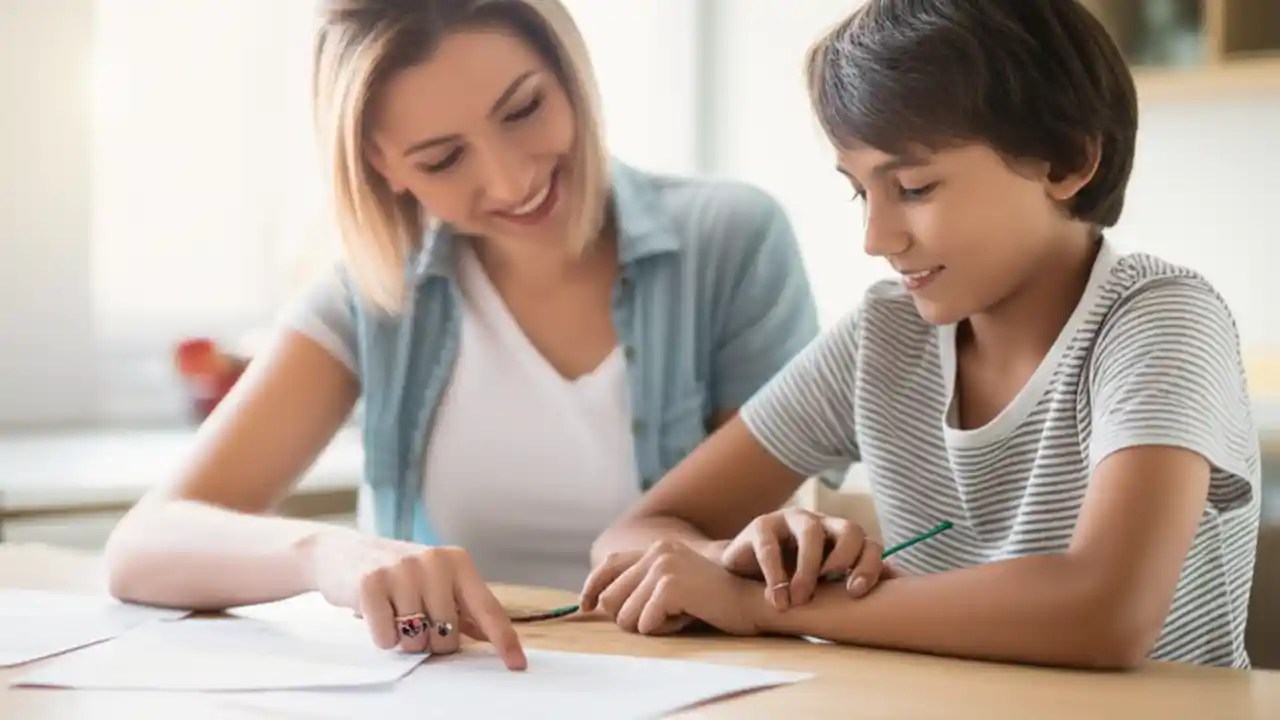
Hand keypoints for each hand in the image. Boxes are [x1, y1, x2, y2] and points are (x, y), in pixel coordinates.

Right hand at [304, 529, 525, 669]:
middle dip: (432, 640)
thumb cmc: (396, 574)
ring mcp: (402, 570)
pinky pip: (387, 638)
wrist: (341, 554)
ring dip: (405, 640)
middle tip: (414, 618)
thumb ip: (463, 609)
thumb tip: (491, 636)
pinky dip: (382, 636)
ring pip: (418, 640)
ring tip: (394, 613)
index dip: (504, 640)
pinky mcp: (371, 583)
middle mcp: (434, 561)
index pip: (488, 608)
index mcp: (457, 562)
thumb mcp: (435, 583)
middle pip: (448, 635)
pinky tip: (377, 614)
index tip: (518, 664)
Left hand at [579, 541, 760, 636]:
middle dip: (629, 619)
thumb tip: (601, 602)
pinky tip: (687, 618)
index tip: (585, 607)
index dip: (592, 588)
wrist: (751, 603)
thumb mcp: (675, 585)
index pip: (609, 564)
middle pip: (611, 599)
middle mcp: (657, 551)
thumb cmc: (714, 602)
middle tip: (662, 618)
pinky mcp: (670, 585)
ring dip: (650, 626)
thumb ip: (645, 584)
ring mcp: (663, 566)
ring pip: (626, 617)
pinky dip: (664, 630)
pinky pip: (646, 625)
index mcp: (657, 548)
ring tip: (679, 616)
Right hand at [721, 509, 883, 610]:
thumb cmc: (791, 583)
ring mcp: (791, 520)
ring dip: (808, 569)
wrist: (742, 577)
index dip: (869, 566)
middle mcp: (822, 524)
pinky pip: (771, 546)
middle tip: (829, 584)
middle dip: (844, 558)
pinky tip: (777, 599)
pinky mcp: (761, 526)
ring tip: (798, 600)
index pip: (869, 544)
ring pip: (811, 532)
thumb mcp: (824, 587)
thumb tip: (897, 590)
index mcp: (841, 539)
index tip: (855, 592)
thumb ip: (853, 586)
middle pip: (849, 529)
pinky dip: (776, 576)